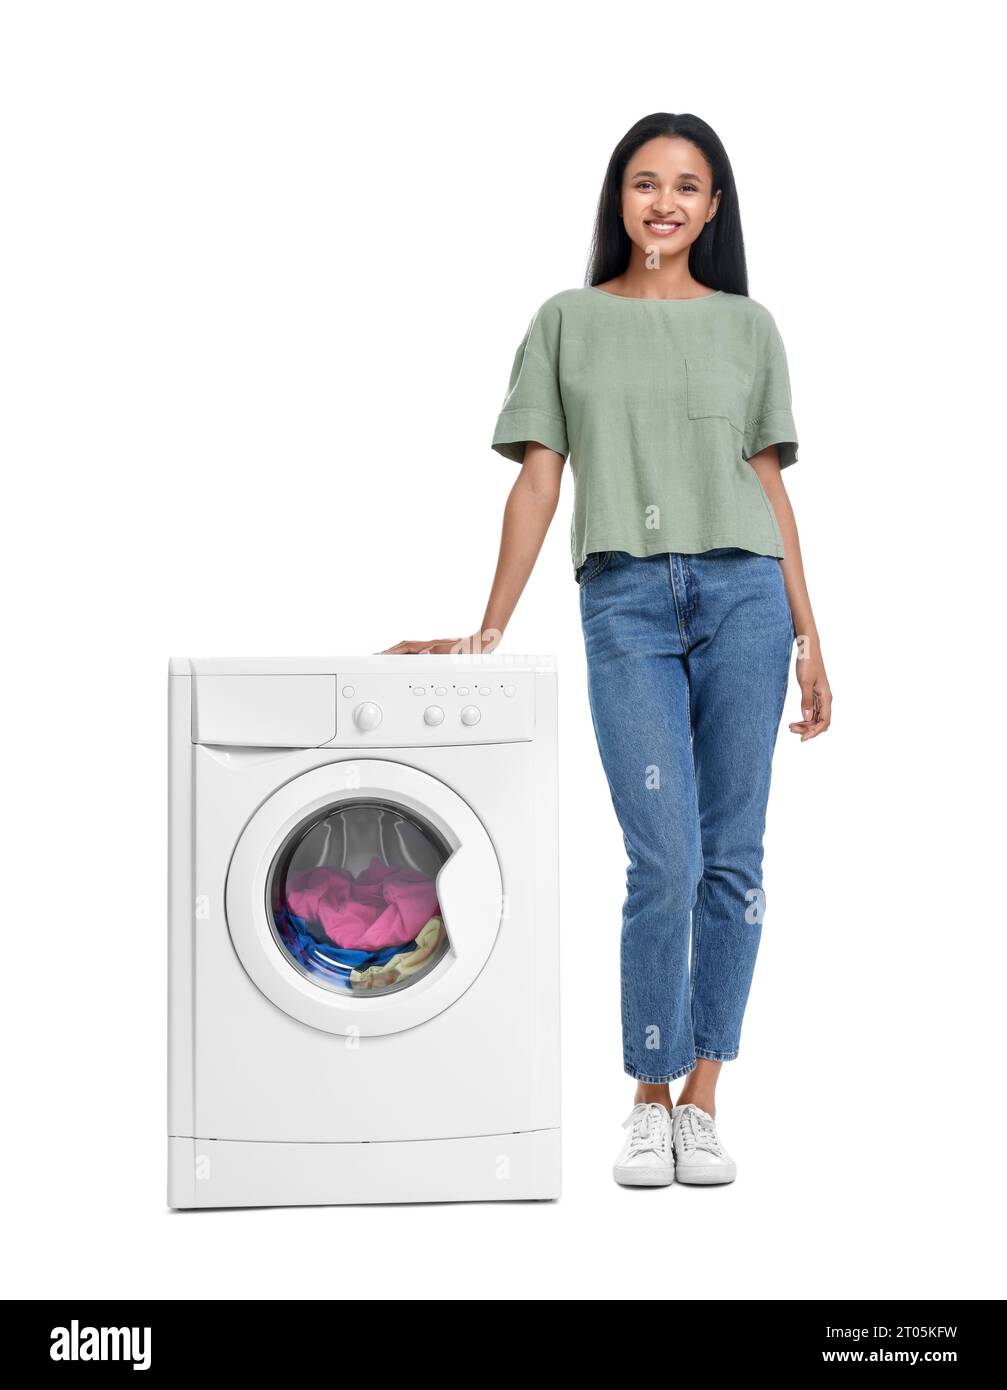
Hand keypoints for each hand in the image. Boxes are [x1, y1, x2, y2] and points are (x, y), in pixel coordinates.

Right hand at [381, 629, 501, 655]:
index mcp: (430, 645)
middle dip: (390, 653)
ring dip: (397, 654)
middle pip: (404, 648)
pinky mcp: (438, 651)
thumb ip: (437, 652)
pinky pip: (417, 653)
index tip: (379, 656)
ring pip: (410, 650)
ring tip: (387, 658)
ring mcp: (433, 647)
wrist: (483, 644)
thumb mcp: (454, 652)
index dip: (391, 653)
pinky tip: (408, 660)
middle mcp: (429, 645)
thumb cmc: (470, 649)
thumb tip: (421, 653)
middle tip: (377, 657)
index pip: (405, 648)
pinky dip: (408, 656)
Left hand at [789, 639, 831, 741]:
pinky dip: (805, 718)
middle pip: (820, 722)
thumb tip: (806, 718)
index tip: (802, 738)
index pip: (824, 721)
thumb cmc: (807, 663)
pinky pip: (812, 712)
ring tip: (790, 726)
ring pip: (816, 718)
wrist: (808, 649)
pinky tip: (796, 720)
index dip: (814, 732)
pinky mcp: (814, 694)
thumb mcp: (804, 682)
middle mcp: (825, 699)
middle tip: (791, 729)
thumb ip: (806, 701)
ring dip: (805, 725)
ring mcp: (820, 697)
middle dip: (808, 729)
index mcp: (826, 697)